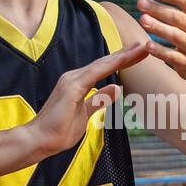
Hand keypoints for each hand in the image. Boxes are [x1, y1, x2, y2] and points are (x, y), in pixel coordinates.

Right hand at [28, 41, 147, 157]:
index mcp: (77, 83)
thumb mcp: (85, 115)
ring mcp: (72, 80)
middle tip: (147, 45)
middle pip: (105, 63)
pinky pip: (95, 73)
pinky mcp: (71, 87)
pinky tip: (124, 59)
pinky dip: (111, 65)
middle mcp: (74, 77)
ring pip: (103, 64)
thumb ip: (99, 100)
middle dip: (127, 54)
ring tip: (142, 48)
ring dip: (123, 56)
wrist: (38, 140)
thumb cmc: (58, 131)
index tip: (139, 54)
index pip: (104, 69)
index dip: (123, 60)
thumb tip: (116, 88)